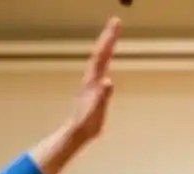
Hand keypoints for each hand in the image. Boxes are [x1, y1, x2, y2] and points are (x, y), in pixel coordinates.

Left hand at [67, 17, 120, 143]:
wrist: (77, 131)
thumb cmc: (87, 123)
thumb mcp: (95, 111)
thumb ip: (102, 96)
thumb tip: (108, 81)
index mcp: (93, 80)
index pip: (102, 56)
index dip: (109, 40)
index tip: (115, 25)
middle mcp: (92, 77)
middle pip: (100, 52)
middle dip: (108, 36)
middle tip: (116, 21)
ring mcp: (92, 81)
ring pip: (100, 57)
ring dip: (106, 43)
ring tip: (112, 32)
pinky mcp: (94, 86)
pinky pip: (101, 65)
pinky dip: (105, 55)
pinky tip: (107, 55)